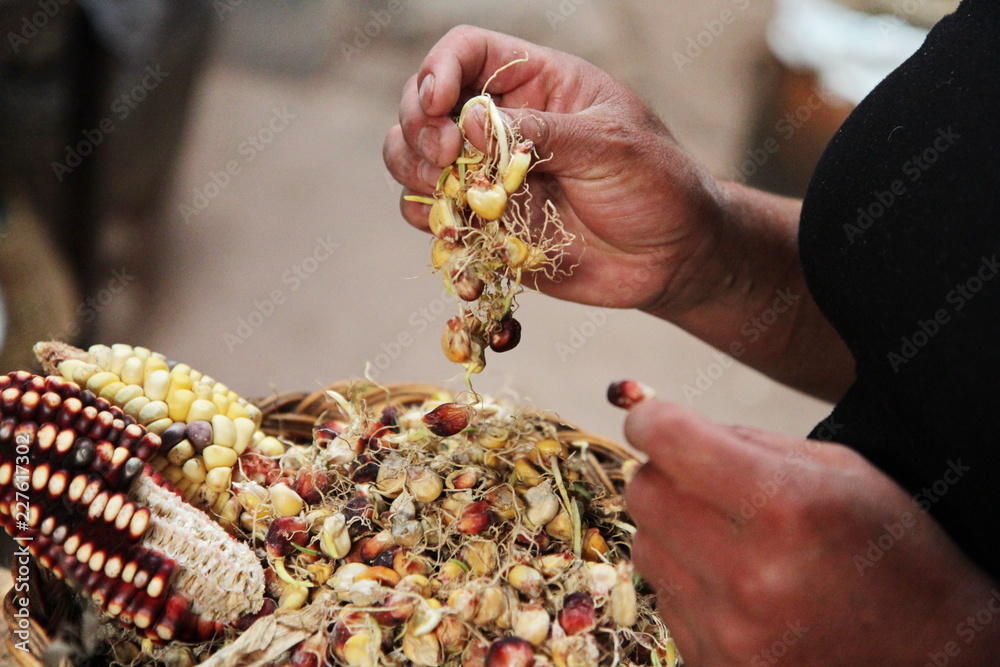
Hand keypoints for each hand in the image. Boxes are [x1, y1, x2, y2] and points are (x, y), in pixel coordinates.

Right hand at [383, 25, 729, 313]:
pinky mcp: (486, 223)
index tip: (439, 105)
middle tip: (443, 157)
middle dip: (417, 125)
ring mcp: (489, 175)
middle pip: (424, 104)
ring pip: (414, 158)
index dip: (439, 70)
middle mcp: (503, 123)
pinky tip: (453, 229)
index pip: (467, 52)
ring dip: (411, 170)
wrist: (672, 258)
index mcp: (537, 83)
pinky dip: (430, 222)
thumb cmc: (656, 185)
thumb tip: (471, 123)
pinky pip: (434, 216)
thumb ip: (543, 132)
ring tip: (444, 191)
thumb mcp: (610, 146)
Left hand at [623, 400, 999, 664]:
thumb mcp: (840, 471)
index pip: (668, 441)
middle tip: (699, 480)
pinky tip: (736, 586)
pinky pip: (664, 598)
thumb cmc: (890, 556)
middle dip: (662, 473)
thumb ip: (745, 441)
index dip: (652, 419)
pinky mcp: (715, 664)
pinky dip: (687, 581)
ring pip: (645, 545)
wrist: (928, 658)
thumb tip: (664, 422)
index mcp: (783, 506)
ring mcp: (729, 628)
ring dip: (672, 530)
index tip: (653, 419)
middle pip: (643, 492)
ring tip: (729, 539)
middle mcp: (749, 572)